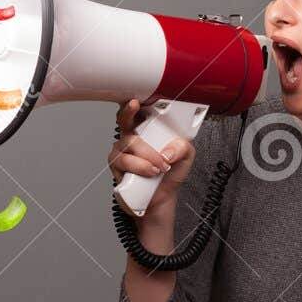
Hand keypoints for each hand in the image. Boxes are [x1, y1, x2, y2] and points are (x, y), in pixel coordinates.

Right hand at [107, 98, 194, 214]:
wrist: (161, 199)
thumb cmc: (169, 175)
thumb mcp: (186, 157)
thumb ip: (183, 147)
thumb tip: (167, 150)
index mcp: (144, 131)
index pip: (134, 112)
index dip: (130, 106)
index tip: (134, 101)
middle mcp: (130, 139)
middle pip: (124, 122)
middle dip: (134, 121)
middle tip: (153, 140)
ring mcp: (121, 152)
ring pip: (129, 145)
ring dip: (148, 157)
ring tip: (161, 168)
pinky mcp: (116, 167)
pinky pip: (125, 162)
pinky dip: (140, 168)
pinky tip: (150, 174)